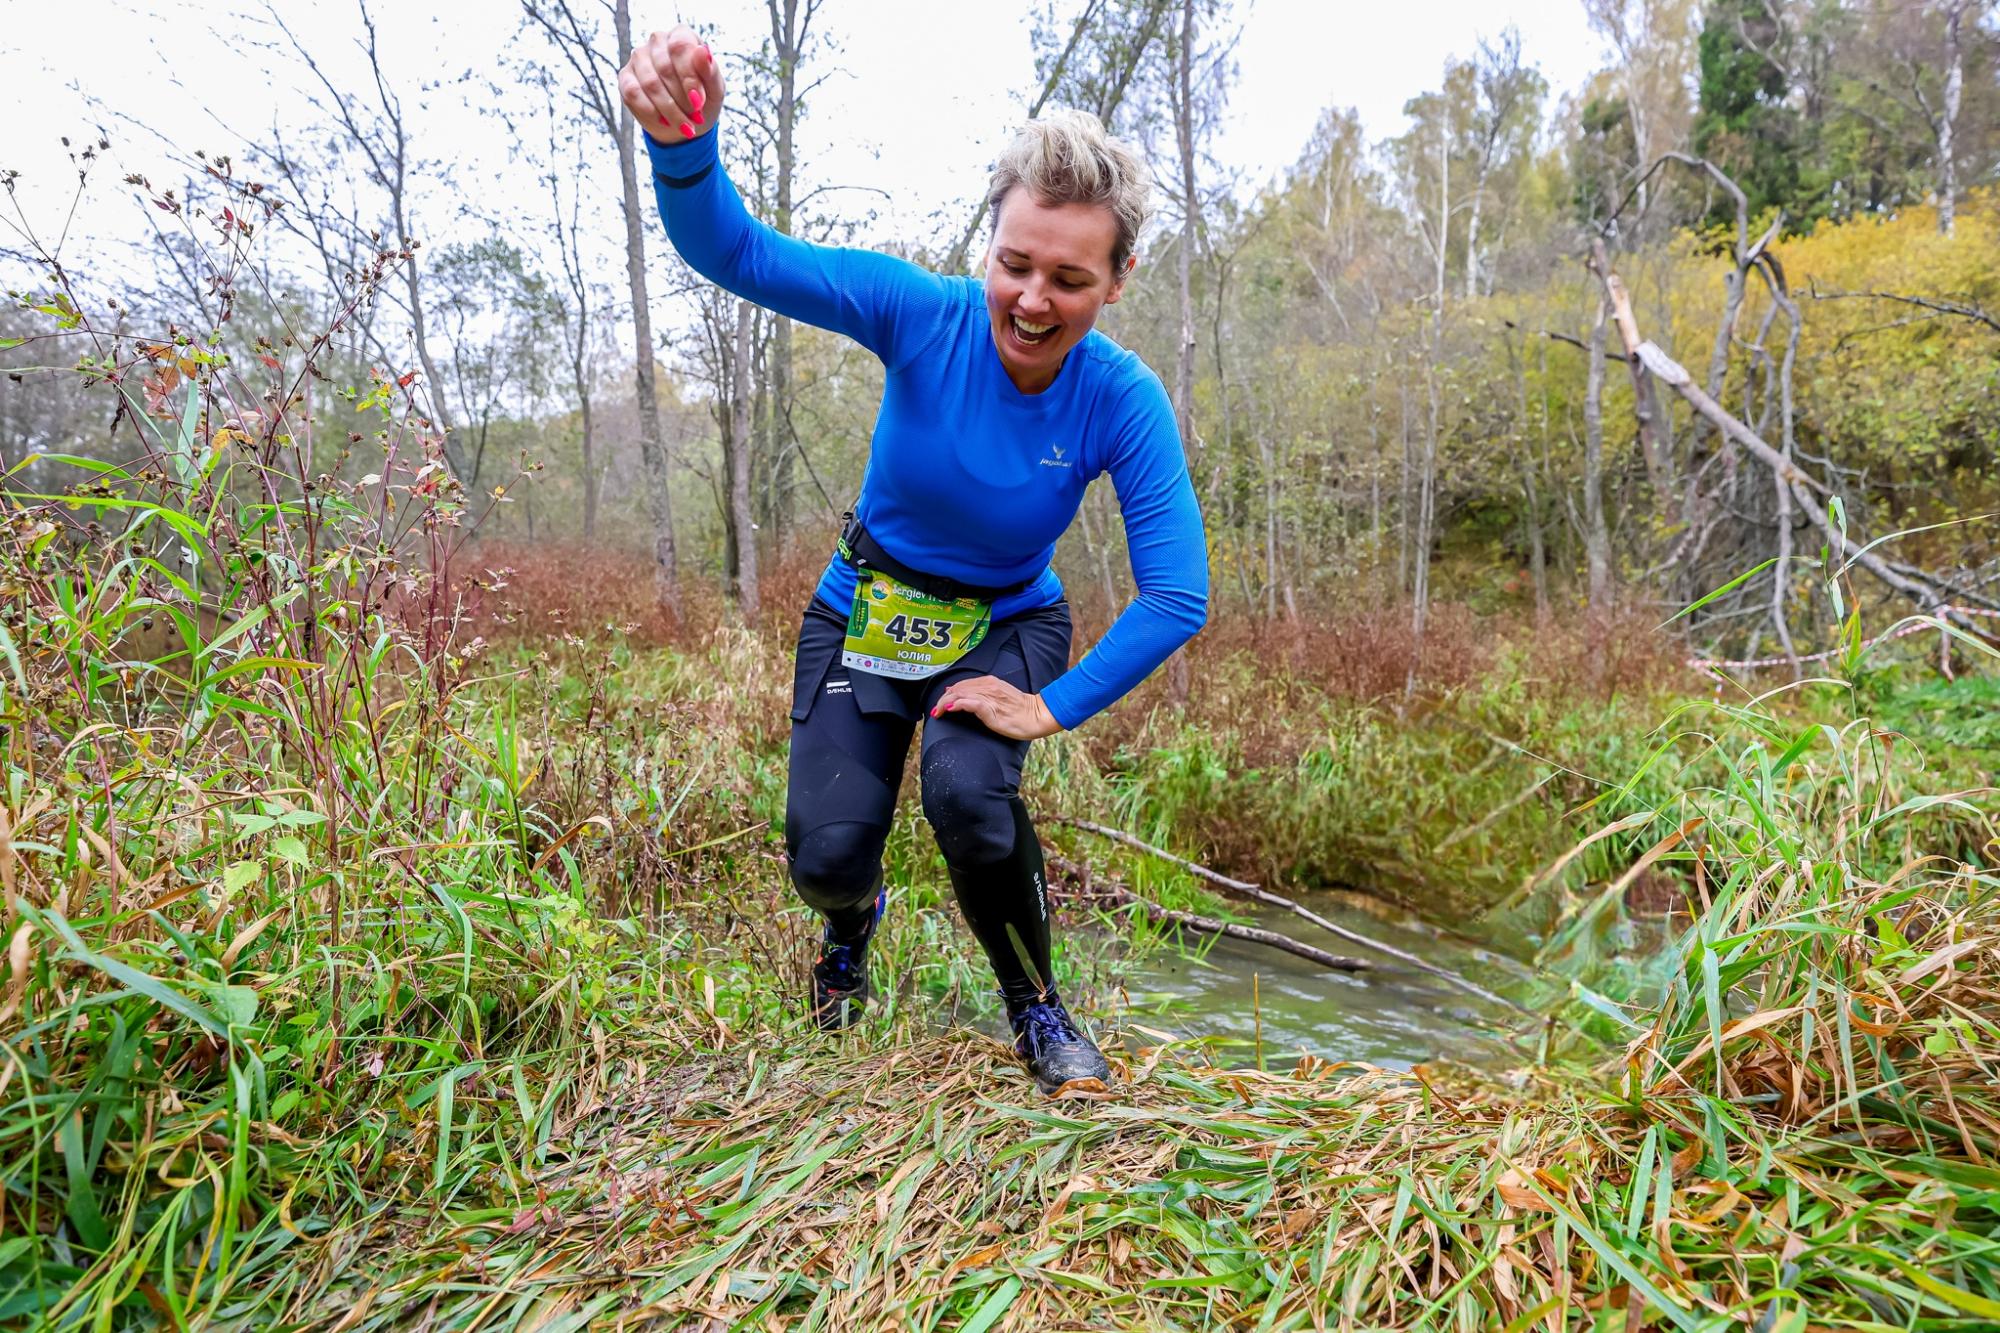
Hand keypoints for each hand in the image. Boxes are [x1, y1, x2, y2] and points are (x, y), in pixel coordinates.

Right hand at [618, 24, 724, 144]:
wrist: (686, 122)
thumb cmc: (703, 99)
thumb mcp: (714, 89)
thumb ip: (710, 71)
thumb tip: (702, 51)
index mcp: (682, 35)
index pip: (680, 47)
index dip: (689, 77)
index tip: (699, 102)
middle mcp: (657, 41)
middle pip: (664, 68)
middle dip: (682, 99)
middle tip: (695, 119)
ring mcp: (639, 57)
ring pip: (650, 83)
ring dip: (669, 110)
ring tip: (684, 126)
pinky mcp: (625, 77)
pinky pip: (633, 93)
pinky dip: (651, 112)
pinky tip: (664, 122)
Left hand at [930, 675, 1063, 740]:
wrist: (1036, 715)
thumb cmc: (1019, 710)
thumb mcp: (998, 698)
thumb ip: (980, 695)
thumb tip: (958, 695)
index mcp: (989, 682)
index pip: (961, 685)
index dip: (948, 694)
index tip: (941, 704)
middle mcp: (987, 686)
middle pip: (957, 689)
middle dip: (943, 700)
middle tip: (935, 712)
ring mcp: (989, 697)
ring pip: (960, 695)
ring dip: (945, 703)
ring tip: (937, 712)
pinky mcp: (991, 708)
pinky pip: (970, 703)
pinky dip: (958, 704)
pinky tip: (950, 709)